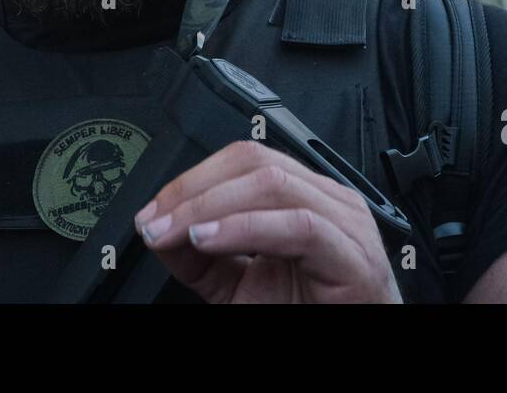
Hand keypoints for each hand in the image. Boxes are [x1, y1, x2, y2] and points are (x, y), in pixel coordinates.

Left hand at [134, 140, 401, 303]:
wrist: (354, 346)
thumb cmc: (306, 314)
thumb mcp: (237, 283)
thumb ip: (200, 255)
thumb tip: (158, 228)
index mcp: (304, 195)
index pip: (243, 159)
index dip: (191, 179)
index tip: (152, 213)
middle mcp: (328, 199)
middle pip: (254, 161)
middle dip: (194, 190)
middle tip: (156, 222)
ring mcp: (345, 222)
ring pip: (272, 184)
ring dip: (210, 206)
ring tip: (175, 232)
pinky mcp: (352, 254)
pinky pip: (298, 226)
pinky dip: (245, 228)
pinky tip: (210, 240)